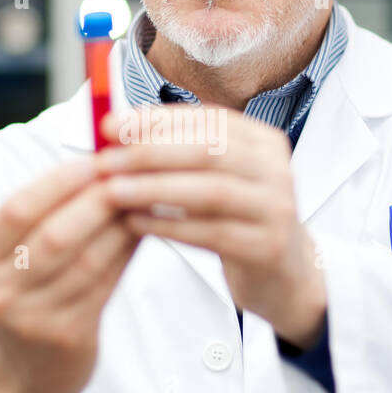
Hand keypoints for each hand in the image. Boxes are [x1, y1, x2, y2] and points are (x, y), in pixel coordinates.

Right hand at [0, 156, 141, 392]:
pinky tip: (143, 233)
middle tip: (131, 174)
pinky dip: (126, 253)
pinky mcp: (68, 337)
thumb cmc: (27, 301)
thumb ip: (46, 216)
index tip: (95, 158)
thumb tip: (98, 158)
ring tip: (145, 199)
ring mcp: (32, 319)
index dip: (59, 180)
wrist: (25, 379)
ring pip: (87, 260)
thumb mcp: (13, 264)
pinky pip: (105, 284)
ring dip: (121, 225)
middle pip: (55, 234)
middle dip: (97, 199)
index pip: (16, 209)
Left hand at [98, 105, 326, 348]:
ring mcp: (277, 209)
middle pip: (209, 150)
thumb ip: (178, 151)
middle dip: (150, 153)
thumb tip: (116, 128)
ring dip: (155, 189)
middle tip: (106, 160)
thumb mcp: (218, 177)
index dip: (156, 120)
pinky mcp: (268, 248)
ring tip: (113, 191)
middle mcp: (276, 170)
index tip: (110, 125)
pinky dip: (169, 226)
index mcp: (263, 141)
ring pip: (210, 191)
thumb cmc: (238, 218)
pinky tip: (136, 223)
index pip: (206, 118)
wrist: (285, 274)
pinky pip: (211, 233)